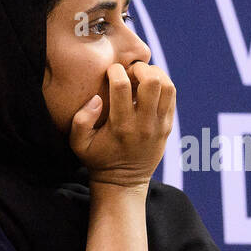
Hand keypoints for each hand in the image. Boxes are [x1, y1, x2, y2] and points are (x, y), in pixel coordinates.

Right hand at [69, 62, 174, 188]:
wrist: (123, 182)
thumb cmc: (98, 159)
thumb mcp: (78, 144)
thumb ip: (81, 119)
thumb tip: (97, 98)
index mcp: (121, 126)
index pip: (122, 86)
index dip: (115, 71)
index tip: (111, 72)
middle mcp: (143, 124)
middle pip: (152, 81)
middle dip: (140, 68)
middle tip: (130, 71)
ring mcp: (159, 125)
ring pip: (167, 86)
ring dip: (155, 74)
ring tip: (141, 76)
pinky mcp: (167, 126)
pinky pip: (172, 96)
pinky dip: (163, 84)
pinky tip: (149, 87)